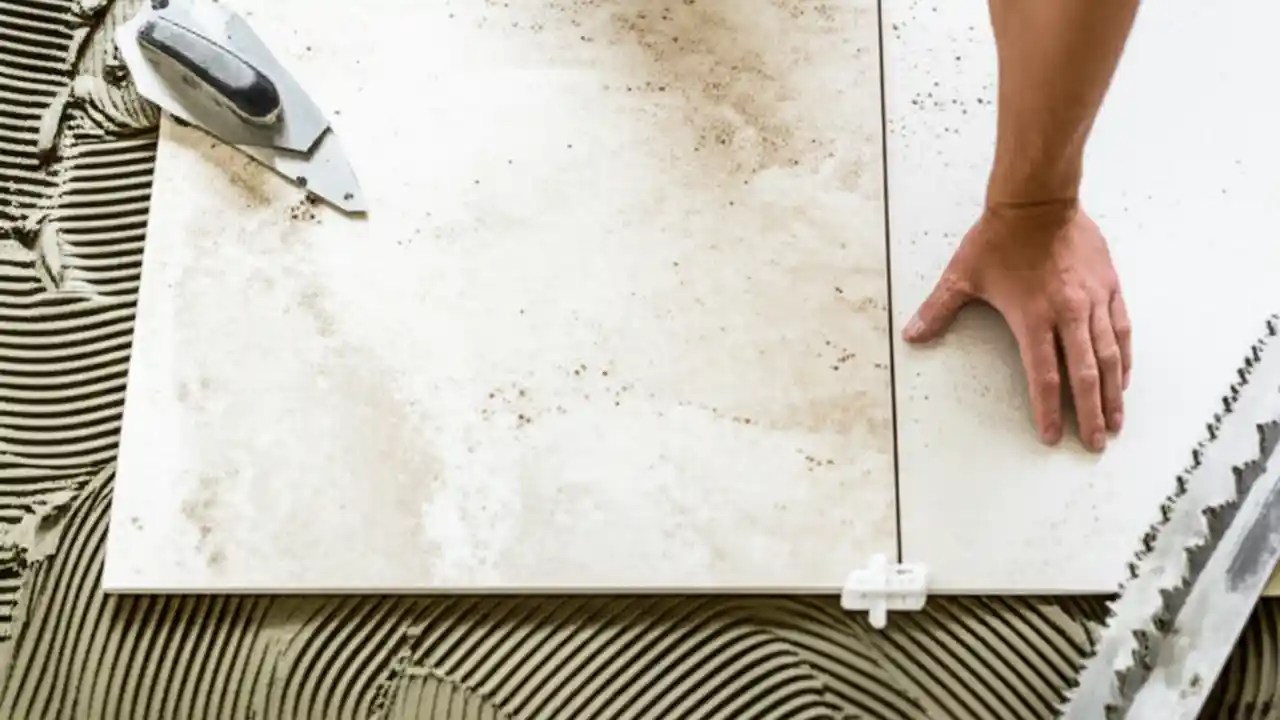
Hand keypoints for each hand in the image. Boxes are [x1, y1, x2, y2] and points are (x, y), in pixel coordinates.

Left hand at [903, 201, 1130, 451]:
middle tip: (1095, 443)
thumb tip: (910, 336)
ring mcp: (1093, 300)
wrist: (1038, 199)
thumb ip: (937, 310)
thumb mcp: (961, 275)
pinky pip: (1121, 329)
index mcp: (1032, 316)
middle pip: (1084, 375)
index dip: (1048, 409)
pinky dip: (1124, 358)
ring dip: (1113, 393)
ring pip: (1109, 356)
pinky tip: (1123, 378)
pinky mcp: (1109, 286)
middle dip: (1090, 414)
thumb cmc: (998, 237)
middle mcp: (1068, 313)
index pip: (1044, 375)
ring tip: (1115, 422)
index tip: (1051, 436)